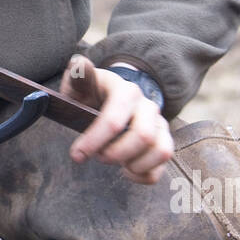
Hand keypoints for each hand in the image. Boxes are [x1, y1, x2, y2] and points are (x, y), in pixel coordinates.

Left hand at [59, 54, 173, 184]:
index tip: (77, 154)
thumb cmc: (90, 95)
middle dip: (116, 153)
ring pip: (162, 151)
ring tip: (115, 163)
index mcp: (125, 91)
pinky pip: (162, 167)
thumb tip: (79, 64)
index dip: (95, 140)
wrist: (108, 98)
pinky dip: (144, 175)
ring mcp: (158, 125)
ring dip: (134, 164)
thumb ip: (78, 75)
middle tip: (98, 156)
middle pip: (143, 136)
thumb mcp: (79, 84)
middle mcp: (147, 106)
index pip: (115, 119)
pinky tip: (126, 171)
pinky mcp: (162, 143)